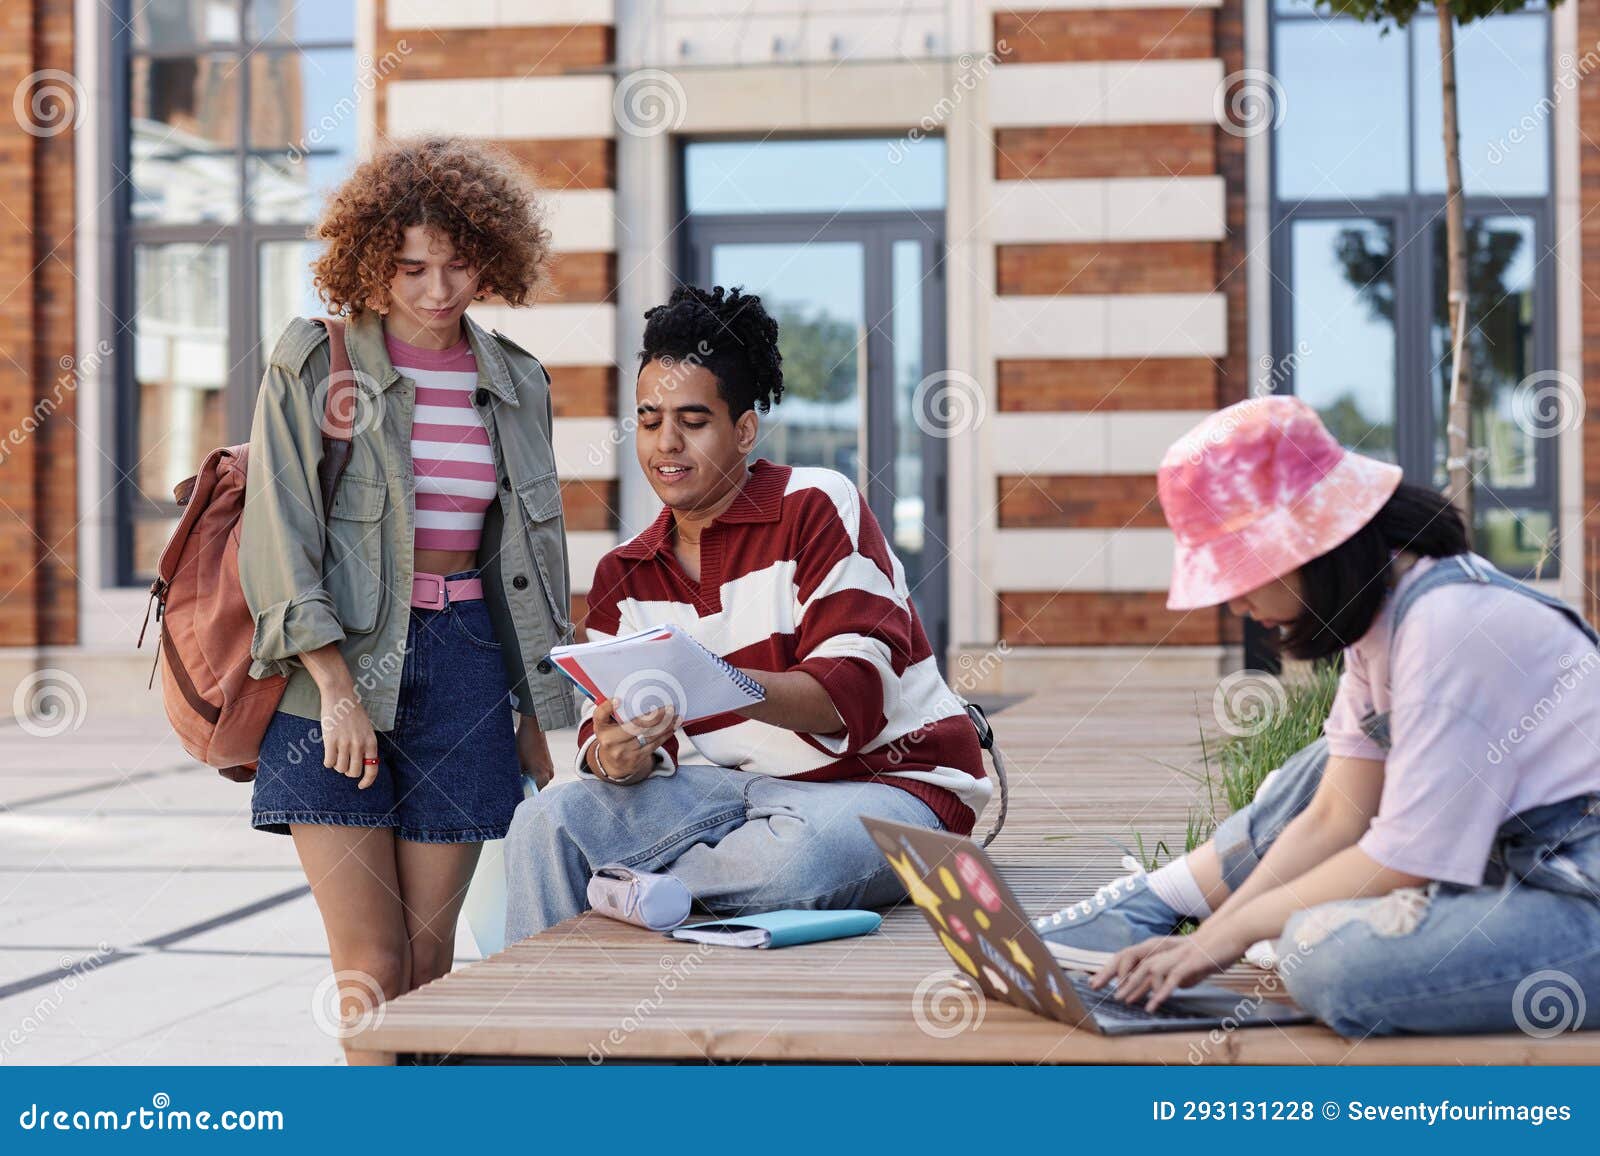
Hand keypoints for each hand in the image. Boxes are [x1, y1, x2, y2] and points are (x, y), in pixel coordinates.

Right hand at [319, 691, 379, 789]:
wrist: (340, 695)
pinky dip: (327, 761)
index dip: (367, 781)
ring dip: (337, 764)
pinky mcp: (330, 741)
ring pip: (340, 768)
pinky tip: (328, 753)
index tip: (361, 786)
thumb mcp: (366, 730)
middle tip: (344, 762)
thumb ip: (364, 746)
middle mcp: (359, 744)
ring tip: (336, 753)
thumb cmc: (353, 712)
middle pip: (353, 772)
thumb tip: (359, 766)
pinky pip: (328, 763)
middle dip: (348, 771)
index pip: (372, 769)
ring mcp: (345, 743)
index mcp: (371, 742)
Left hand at [517, 714, 555, 789]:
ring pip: (536, 779)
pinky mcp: (548, 762)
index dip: (521, 793)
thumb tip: (511, 788)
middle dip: (524, 785)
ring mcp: (549, 768)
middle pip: (535, 787)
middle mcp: (549, 775)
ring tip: (517, 771)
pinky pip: (539, 772)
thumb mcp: (516, 763)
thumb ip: (516, 778)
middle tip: (512, 781)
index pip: (532, 793)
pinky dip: (530, 771)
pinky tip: (523, 764)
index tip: (512, 793)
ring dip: (527, 777)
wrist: (534, 726)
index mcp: (543, 777)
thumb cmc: (524, 743)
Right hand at [589, 696, 675, 784]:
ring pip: (648, 736)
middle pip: (635, 727)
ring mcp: (624, 752)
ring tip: (675, 716)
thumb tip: (621, 697)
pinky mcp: (636, 759)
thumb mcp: (603, 724)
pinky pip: (654, 745)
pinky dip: (665, 735)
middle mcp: (610, 741)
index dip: (608, 707)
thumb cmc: (610, 737)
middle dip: (655, 717)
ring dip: (665, 725)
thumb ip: (608, 710)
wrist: (611, 763)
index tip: (618, 700)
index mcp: (601, 729)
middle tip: (668, 708)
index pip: (601, 715)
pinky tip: (672, 727)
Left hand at [1093, 926, 1247, 1011]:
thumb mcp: (1195, 966)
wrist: (1232, 934)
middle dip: (1120, 979)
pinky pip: (1170, 980)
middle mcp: (1167, 951)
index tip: (1109, 988)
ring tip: (1125, 1002)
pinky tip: (1152, 1006)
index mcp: (1166, 951)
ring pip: (1150, 971)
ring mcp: (1177, 956)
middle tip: (1107, 994)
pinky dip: (1160, 993)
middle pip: (1137, 964)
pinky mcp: (1189, 963)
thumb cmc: (1215, 950)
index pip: (1137, 961)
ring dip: (1136, 987)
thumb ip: (1183, 975)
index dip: (1121, 973)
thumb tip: (1179, 986)